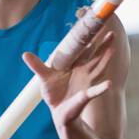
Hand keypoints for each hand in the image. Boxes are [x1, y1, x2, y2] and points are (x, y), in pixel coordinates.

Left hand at [21, 7, 115, 128]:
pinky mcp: (85, 96)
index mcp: (76, 65)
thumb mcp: (45, 77)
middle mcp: (84, 72)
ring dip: (106, 59)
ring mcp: (86, 82)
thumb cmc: (55, 94)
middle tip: (112, 33)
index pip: (84, 50)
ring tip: (113, 49)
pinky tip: (108, 85)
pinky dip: (100, 88)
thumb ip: (37, 66)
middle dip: (104, 46)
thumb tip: (24, 54)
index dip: (90, 39)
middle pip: (96, 56)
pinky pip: (94, 91)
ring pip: (98, 69)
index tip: (95, 26)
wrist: (59, 113)